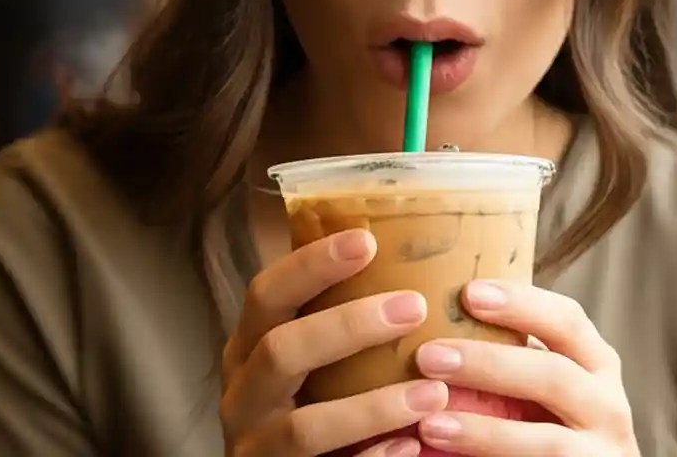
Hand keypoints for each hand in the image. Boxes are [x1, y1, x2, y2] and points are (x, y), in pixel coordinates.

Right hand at [219, 228, 449, 456]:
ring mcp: (256, 448)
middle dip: (348, 325)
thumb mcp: (306, 360)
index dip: (310, 265)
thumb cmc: (310, 404)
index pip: (266, 294)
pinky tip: (411, 446)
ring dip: (372, 407)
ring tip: (434, 392)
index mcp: (247, 348)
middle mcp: (242, 396)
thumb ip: (333, 319)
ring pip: (305, 426)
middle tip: (415, 306)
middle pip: (280, 350)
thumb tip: (409, 257)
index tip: (366, 240)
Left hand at [411, 281, 639, 455]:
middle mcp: (607, 403)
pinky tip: (448, 455)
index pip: (567, 320)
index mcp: (595, 362)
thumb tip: (431, 323)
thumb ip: (509, 355)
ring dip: (484, 431)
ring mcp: (601, 452)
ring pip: (547, 441)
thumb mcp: (544, 381)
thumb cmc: (550, 420)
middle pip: (554, 375)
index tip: (468, 293)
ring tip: (430, 423)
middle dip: (488, 364)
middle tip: (428, 356)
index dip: (521, 304)